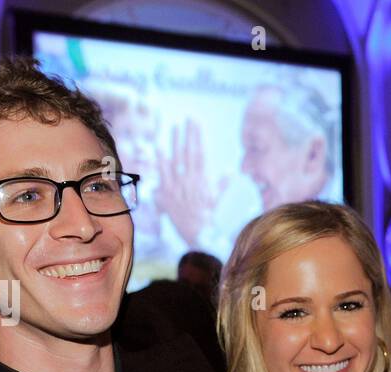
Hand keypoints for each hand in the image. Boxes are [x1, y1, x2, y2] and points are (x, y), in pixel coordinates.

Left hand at [155, 118, 228, 247]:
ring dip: (175, 143)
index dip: (198, 137)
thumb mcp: (215, 199)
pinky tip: (159, 148)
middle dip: (188, 135)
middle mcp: (191, 181)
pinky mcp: (168, 194)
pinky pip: (163, 175)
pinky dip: (161, 162)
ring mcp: (179, 187)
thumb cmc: (206, 216)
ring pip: (176, 160)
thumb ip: (221, 184)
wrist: (197, 233)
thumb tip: (231, 172)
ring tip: (174, 127)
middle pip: (189, 152)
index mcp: (203, 179)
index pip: (200, 152)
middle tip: (186, 119)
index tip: (196, 123)